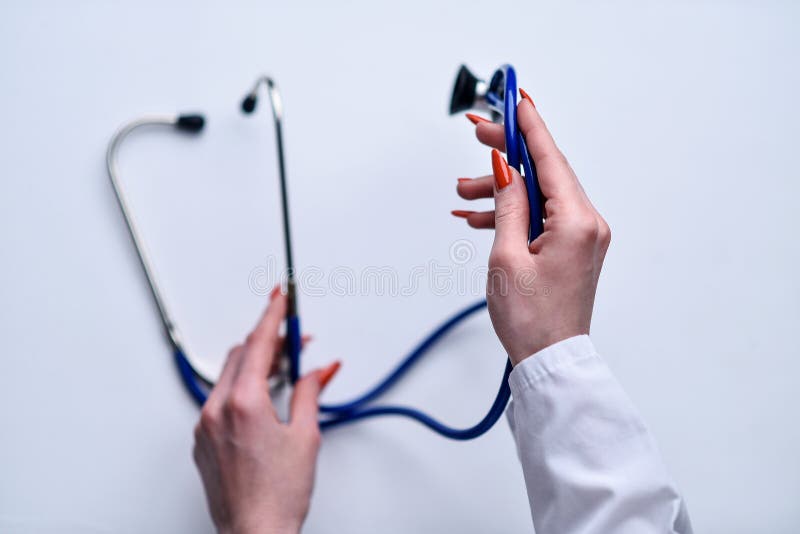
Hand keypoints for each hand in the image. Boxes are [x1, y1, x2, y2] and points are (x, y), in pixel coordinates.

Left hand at [193, 288, 339, 533]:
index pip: (258, 343)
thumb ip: (308, 394)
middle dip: (268, 341)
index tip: (280, 296)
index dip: (272, 315)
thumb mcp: (306, 437)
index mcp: (243, 403)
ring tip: (286, 369)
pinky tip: (265, 398)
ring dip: (256, 364)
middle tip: (295, 340)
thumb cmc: (278, 496)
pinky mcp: (203, 441)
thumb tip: (317, 372)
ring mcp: (205, 426)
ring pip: (229, 376)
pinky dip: (243, 388)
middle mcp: (216, 411)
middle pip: (241, 355)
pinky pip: (221, 400)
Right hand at [455, 98, 610, 364]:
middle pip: (545, 172)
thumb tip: (504, 167)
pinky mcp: (571, 248)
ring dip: (501, 190)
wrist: (549, 361)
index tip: (514, 99)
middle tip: (476, 136)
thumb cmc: (530, 318)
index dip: (528, 126)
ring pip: (538, 194)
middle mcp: (587, 224)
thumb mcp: (505, 256)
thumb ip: (507, 204)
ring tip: (462, 193)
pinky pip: (540, 217)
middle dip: (507, 156)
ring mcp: (582, 236)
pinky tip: (480, 216)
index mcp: (577, 222)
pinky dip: (511, 213)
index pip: (550, 159)